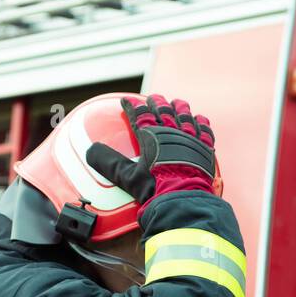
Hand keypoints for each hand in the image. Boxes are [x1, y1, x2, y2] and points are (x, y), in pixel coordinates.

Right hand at [85, 94, 216, 209]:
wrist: (183, 197)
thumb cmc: (155, 188)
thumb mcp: (128, 177)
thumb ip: (109, 163)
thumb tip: (91, 151)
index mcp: (151, 135)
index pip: (139, 114)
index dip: (132, 106)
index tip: (126, 101)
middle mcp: (171, 131)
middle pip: (162, 110)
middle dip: (156, 102)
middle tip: (152, 98)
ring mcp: (190, 138)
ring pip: (184, 115)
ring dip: (179, 108)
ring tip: (177, 102)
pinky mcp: (204, 148)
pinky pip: (204, 130)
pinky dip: (201, 123)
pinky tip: (200, 119)